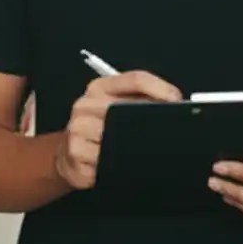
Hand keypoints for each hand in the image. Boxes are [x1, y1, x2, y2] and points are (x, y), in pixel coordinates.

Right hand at [53, 71, 181, 189]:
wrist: (66, 155)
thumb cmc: (99, 128)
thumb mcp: (115, 107)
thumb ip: (139, 101)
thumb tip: (173, 104)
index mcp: (99, 87)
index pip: (135, 79)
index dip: (160, 88)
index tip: (177, 100)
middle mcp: (85, 104)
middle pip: (128, 107)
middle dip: (152, 119)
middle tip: (171, 130)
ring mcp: (77, 129)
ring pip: (118, 136)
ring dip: (136, 146)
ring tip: (143, 150)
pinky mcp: (75, 154)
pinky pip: (107, 160)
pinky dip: (120, 164)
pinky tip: (122, 164)